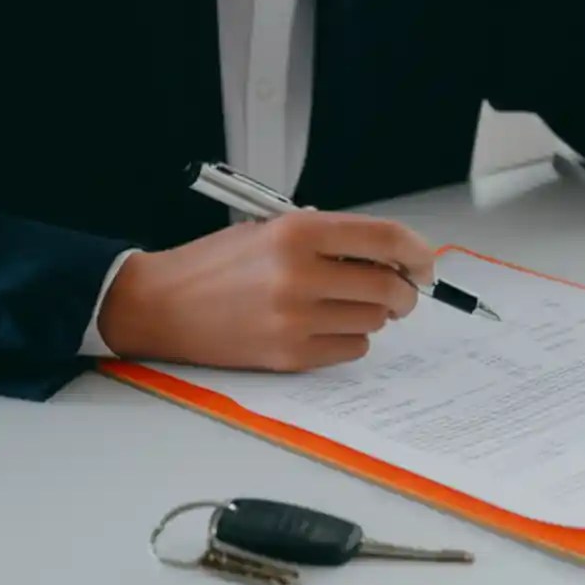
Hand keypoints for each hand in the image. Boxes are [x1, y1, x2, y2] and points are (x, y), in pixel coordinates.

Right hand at [97, 211, 434, 371]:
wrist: (159, 305)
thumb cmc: (217, 264)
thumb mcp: (272, 229)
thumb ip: (331, 239)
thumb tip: (393, 256)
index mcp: (297, 232)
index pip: (386, 238)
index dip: (418, 252)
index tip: (426, 264)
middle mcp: (299, 274)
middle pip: (390, 287)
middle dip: (404, 291)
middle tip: (399, 292)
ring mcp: (295, 319)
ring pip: (374, 320)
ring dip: (371, 313)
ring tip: (342, 304)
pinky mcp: (289, 355)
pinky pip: (352, 349)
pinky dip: (350, 339)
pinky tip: (323, 327)